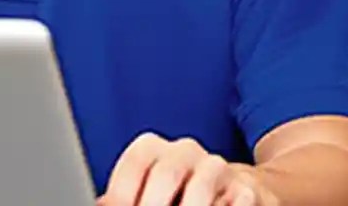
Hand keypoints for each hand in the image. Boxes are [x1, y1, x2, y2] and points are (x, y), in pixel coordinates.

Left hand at [98, 132, 279, 205]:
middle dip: (152, 205)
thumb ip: (123, 197)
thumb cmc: (175, 193)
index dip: (123, 193)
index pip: (134, 164)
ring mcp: (217, 167)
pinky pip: (233, 205)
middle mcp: (185, 150)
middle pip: (167, 174)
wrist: (234, 190)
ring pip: (201, 191)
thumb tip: (100, 204)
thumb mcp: (145, 189)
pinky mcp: (246, 189)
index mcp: (152, 147)